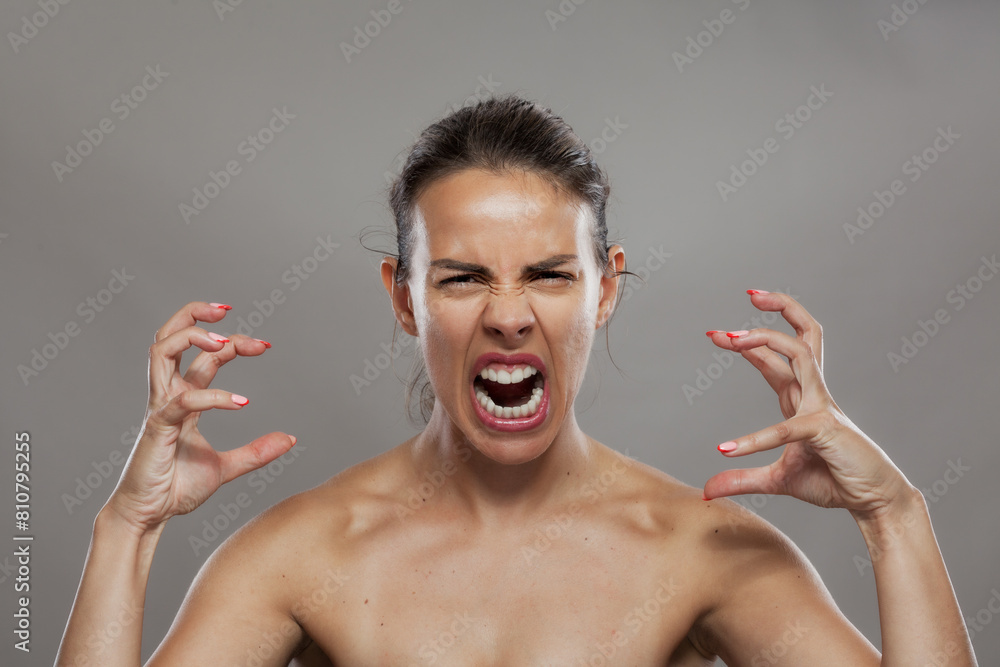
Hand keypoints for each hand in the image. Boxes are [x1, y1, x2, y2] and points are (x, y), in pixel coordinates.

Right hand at [105, 301, 295, 532]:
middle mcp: (168, 395)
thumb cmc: (176, 488)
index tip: (265, 345)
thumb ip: (256, 452)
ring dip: (192, 337)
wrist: (149, 516)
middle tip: (229, 311)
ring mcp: (160, 408)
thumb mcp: (226, 467)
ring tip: (225, 341)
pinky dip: (212, 395)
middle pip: (171, 336)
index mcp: (183, 398)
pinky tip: (241, 402)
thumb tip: (290, 439)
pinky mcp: (157, 427)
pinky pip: (181, 400)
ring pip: (161, 351)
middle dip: (196, 315)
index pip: (205, 355)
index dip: (233, 342)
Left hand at [702, 290, 914, 518]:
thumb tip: (707, 490)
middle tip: (718, 328)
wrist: (874, 500)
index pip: (774, 359)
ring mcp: (821, 406)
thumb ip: (742, 480)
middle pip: (796, 339)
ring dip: (767, 339)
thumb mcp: (777, 481)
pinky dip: (756, 439)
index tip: (716, 335)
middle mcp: (812, 394)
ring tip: (733, 340)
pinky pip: (787, 427)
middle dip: (763, 322)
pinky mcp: (825, 428)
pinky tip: (729, 451)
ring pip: (801, 351)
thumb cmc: (833, 481)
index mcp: (801, 399)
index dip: (748, 344)